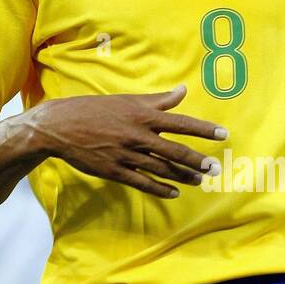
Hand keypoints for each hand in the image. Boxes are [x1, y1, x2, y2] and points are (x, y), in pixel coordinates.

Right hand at [30, 85, 226, 198]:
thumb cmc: (96, 110)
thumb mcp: (128, 101)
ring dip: (183, 175)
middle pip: (175, 150)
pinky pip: (143, 182)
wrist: (60, 126)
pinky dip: (160, 188)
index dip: (204, 129)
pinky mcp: (115, 171)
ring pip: (162, 168)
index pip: (181, 122)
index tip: (223, 134)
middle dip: (197, 160)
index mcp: (142, 115)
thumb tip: (183, 91)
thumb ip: (159, 100)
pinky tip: (174, 192)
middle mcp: (138, 135)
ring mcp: (126, 155)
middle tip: (215, 168)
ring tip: (200, 180)